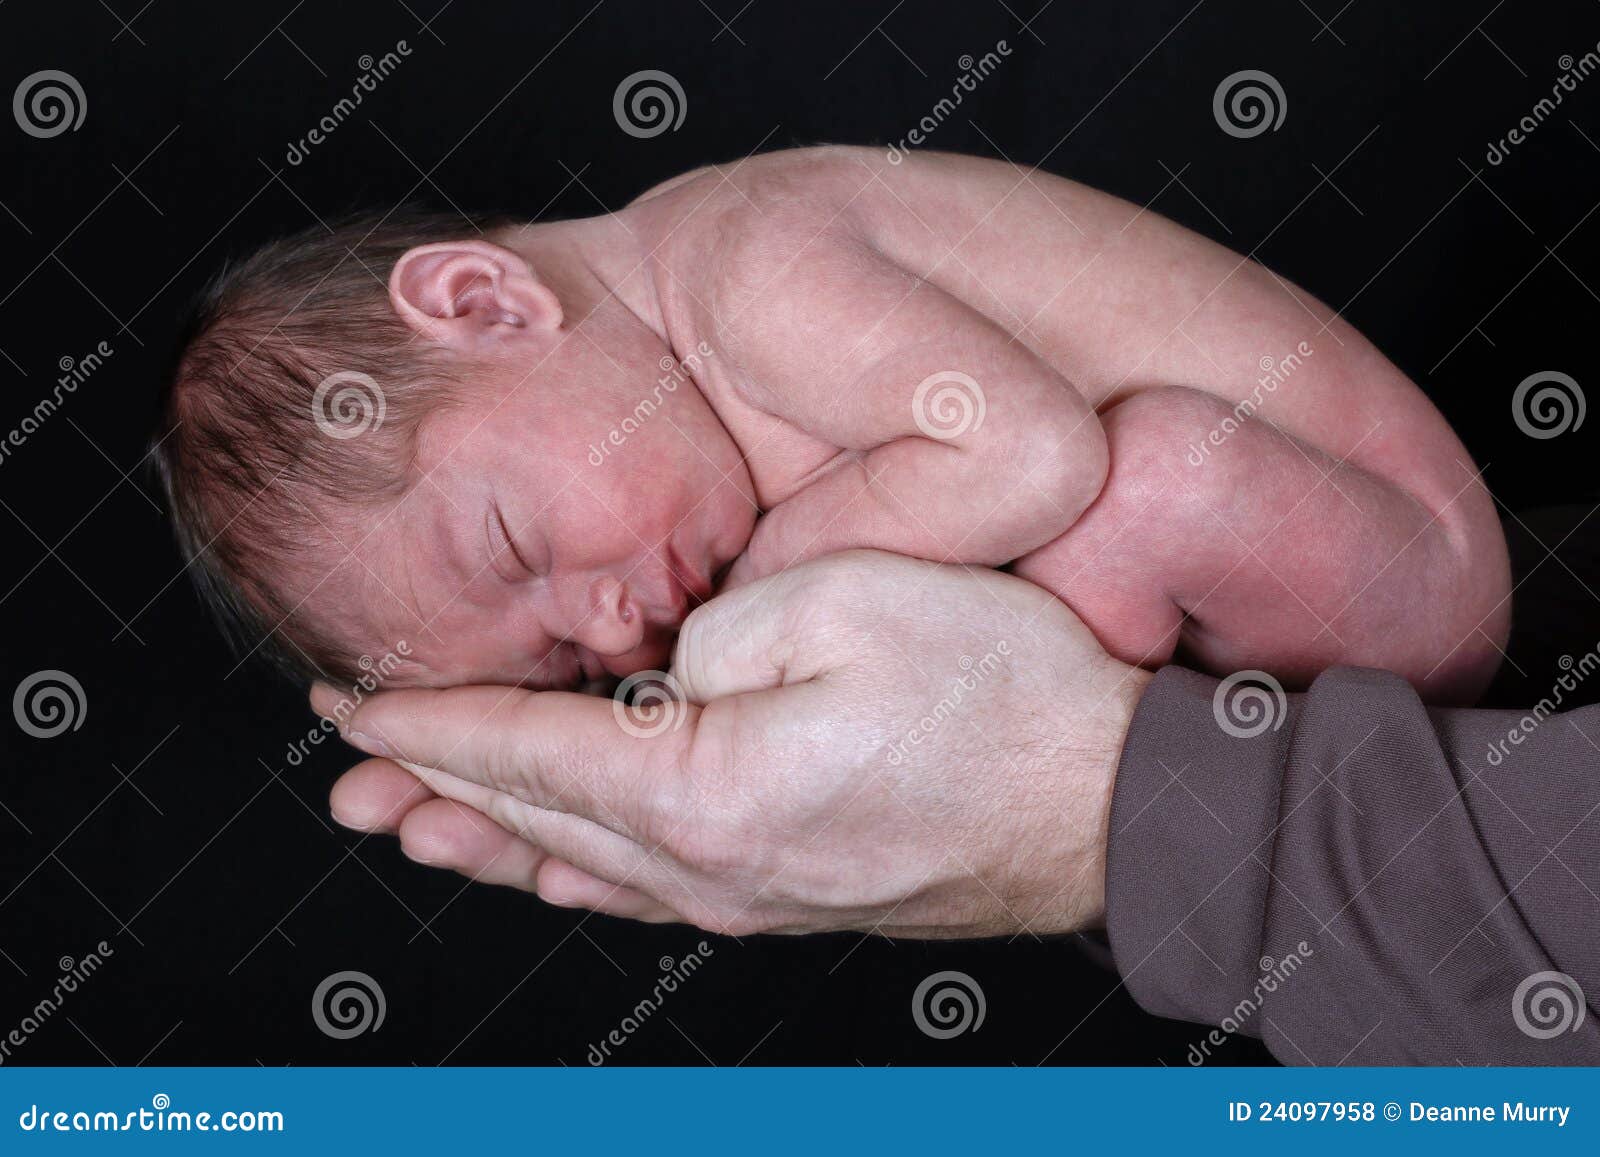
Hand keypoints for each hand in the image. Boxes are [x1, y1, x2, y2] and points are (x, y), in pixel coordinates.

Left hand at [318, 550, 1149, 936]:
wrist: (1118, 802)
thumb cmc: (1006, 698)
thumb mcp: (850, 602)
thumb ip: (722, 630)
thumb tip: (675, 666)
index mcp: (704, 792)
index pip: (521, 752)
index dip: (428, 720)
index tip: (350, 702)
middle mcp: (712, 866)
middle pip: (534, 820)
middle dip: (432, 786)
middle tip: (346, 774)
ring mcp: (755, 893)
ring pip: (583, 862)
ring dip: (490, 837)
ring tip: (415, 826)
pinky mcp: (797, 892)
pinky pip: (653, 885)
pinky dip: (578, 865)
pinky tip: (553, 867)